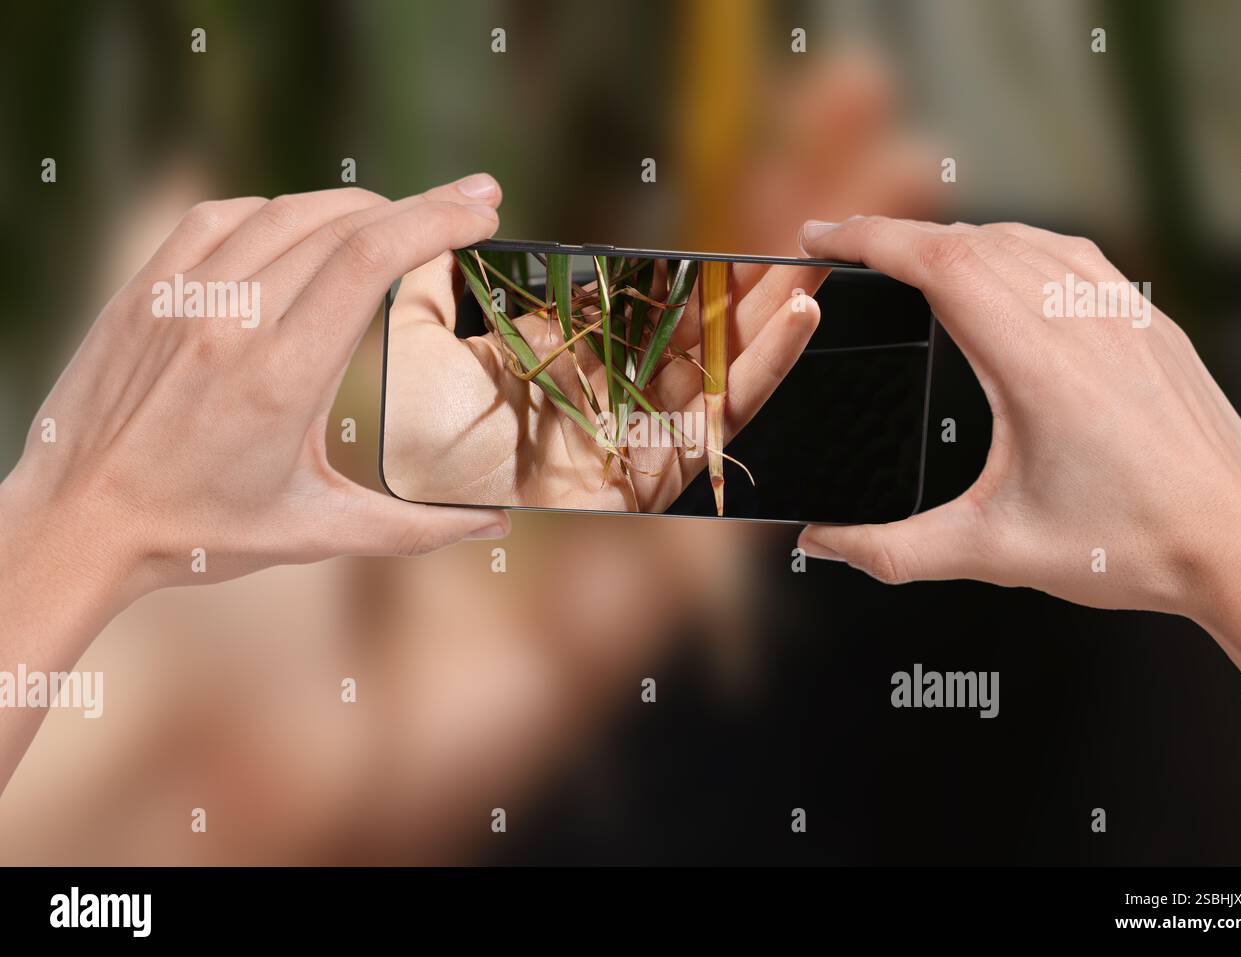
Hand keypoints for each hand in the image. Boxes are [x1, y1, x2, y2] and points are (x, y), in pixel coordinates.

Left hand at [0, 176, 515, 786]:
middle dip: (419, 206)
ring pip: (284, 212)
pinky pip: (219, 217)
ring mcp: (181, 299)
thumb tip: (494, 525)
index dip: (434, 220)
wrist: (77, 524)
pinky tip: (304, 226)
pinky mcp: (145, 291)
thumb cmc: (198, 534)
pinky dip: (276, 210)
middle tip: (471, 202)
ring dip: (353, 205)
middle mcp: (230, 324)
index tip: (482, 209)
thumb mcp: (316, 534)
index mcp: (281, 380)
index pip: (369, 261)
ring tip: (398, 216)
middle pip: (341, 225)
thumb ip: (415, 527)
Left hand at [383, 256, 827, 511]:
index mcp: (577, 369)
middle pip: (704, 342)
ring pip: (727, 372)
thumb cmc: (413, 427)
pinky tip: (799, 321)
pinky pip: (723, 419)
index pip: (655, 316)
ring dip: (775, 325)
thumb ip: (437, 277)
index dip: (699, 279)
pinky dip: (767, 369)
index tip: (734, 244)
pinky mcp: (660, 470)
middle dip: (753, 299)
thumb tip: (462, 212)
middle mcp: (618, 401)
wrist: (422, 493)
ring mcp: (643, 435)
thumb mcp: (424, 335)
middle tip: (800, 252)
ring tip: (814, 278)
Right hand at [795, 216, 1240, 747]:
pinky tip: (1000, 267)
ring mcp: (1123, 313)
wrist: (1238, 546)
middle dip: (897, 235)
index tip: (822, 234)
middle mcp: (1084, 321)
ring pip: (1023, 237)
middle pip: (972, 239)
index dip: (871, 238)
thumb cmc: (1132, 545)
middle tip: (844, 249)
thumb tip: (820, 544)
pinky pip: (1071, 254)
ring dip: (955, 236)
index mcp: (1040, 365)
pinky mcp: (1149, 322)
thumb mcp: (994, 553)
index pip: (941, 263)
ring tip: (907, 257)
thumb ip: (892, 550)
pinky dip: (1016, 244)